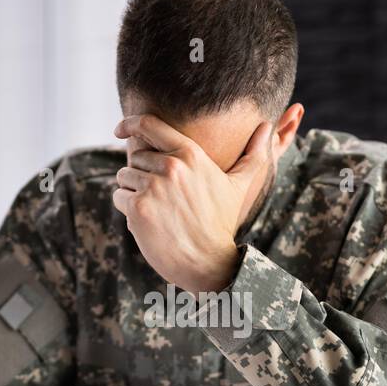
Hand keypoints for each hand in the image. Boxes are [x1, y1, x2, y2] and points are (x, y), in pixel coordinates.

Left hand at [112, 114, 273, 292]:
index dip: (129, 124)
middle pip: (135, 157)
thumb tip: (267, 127)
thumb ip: (253, 155)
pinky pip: (119, 197)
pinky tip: (148, 222)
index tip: (120, 130)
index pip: (149, 125)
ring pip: (124, 177)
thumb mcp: (239, 186)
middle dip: (141, 174)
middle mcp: (170, 166)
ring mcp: (152, 186)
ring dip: (132, 192)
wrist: (208, 261)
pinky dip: (127, 209)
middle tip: (160, 197)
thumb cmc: (221, 223)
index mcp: (190, 154)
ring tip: (156, 211)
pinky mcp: (138, 207)